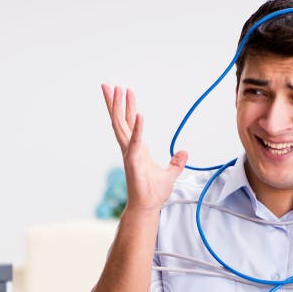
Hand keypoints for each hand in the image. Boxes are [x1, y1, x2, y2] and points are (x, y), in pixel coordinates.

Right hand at [102, 84, 187, 212]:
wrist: (148, 206)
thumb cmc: (153, 192)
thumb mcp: (170, 173)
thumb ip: (176, 162)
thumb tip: (184, 153)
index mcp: (136, 148)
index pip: (130, 123)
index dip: (127, 107)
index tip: (125, 91)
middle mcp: (129, 148)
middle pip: (119, 120)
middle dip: (114, 102)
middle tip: (108, 84)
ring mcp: (129, 154)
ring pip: (121, 126)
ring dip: (118, 108)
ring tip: (116, 90)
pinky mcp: (133, 161)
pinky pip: (135, 142)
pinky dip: (137, 129)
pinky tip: (139, 114)